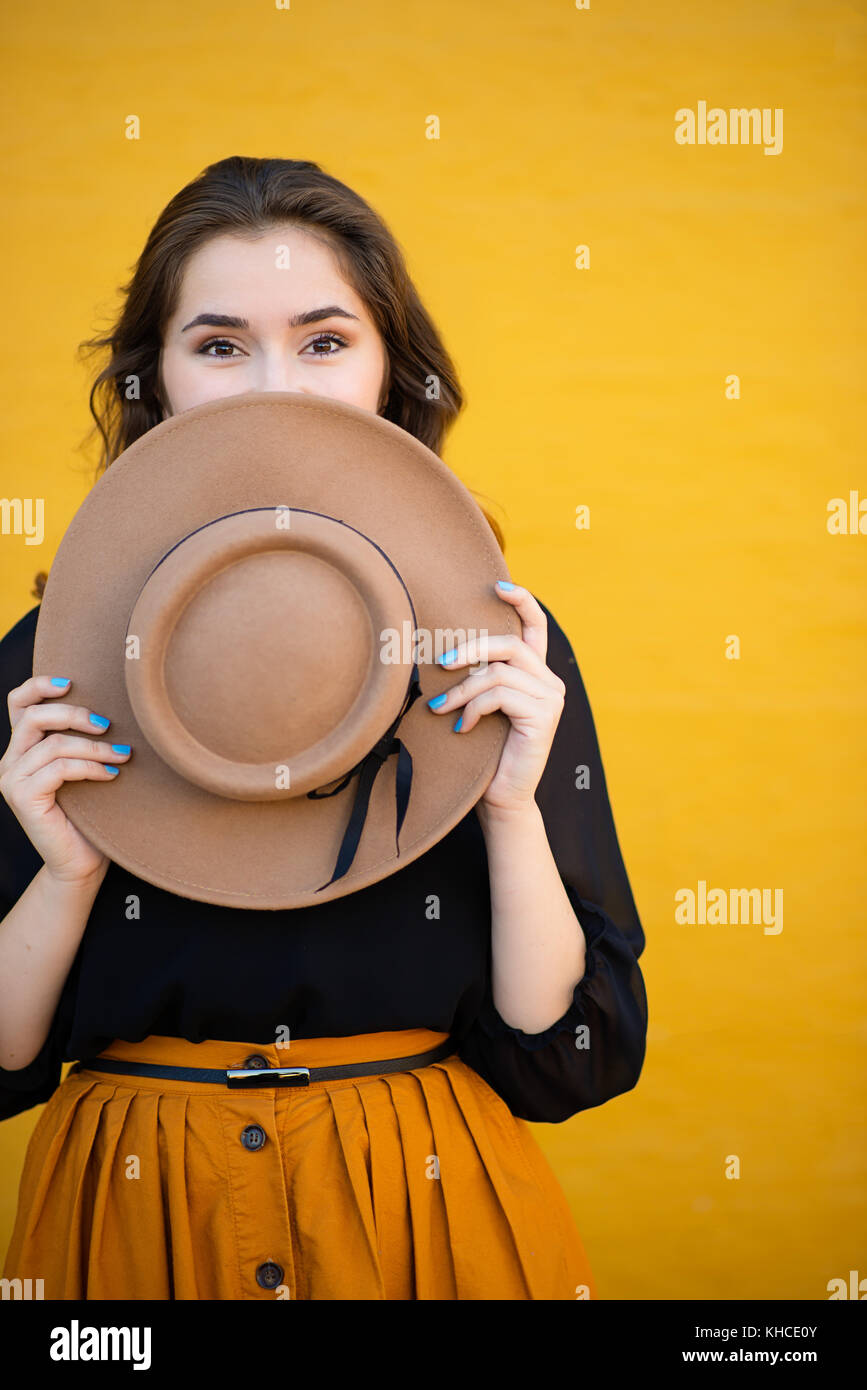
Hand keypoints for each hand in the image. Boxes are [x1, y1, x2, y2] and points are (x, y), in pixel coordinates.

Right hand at [0, 676, 131, 884]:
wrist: (81, 862)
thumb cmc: (91, 814)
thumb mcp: (85, 768)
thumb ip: (83, 740)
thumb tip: (112, 707)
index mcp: (23, 748)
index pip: (18, 702)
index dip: (40, 685)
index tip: (73, 683)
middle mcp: (11, 760)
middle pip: (34, 716)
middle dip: (74, 714)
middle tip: (108, 725)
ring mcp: (12, 780)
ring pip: (53, 744)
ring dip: (93, 747)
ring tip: (122, 755)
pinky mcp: (22, 798)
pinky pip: (59, 768)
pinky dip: (90, 767)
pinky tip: (111, 775)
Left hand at [426, 582, 565, 814]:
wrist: (501, 798)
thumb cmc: (484, 752)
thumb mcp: (482, 706)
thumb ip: (480, 677)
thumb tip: (446, 651)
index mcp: (536, 674)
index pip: (535, 627)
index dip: (522, 601)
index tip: (498, 585)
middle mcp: (550, 682)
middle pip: (509, 644)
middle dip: (471, 648)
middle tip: (441, 663)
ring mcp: (551, 699)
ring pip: (498, 673)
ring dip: (462, 690)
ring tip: (440, 709)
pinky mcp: (544, 717)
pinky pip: (499, 696)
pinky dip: (473, 709)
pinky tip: (463, 729)